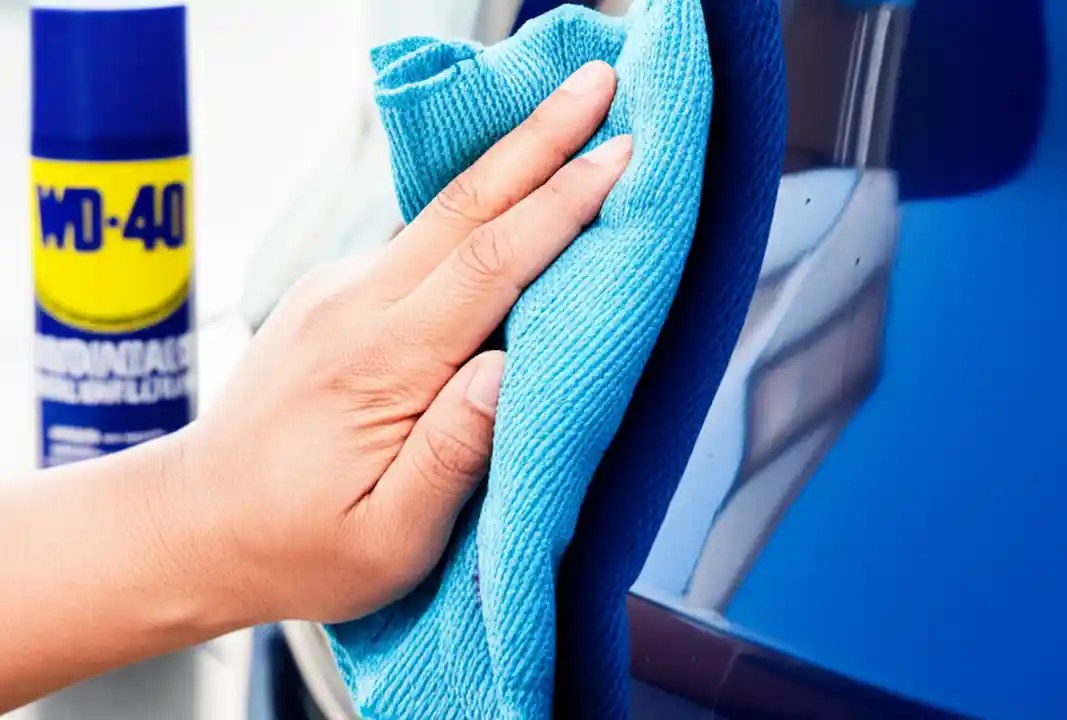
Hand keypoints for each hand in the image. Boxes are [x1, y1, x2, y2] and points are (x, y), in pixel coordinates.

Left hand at [174, 61, 629, 624]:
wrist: (193, 524)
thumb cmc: (296, 545)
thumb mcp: (386, 542)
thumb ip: (451, 456)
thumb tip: (509, 369)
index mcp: (379, 365)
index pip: (488, 264)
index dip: (560, 206)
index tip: (619, 155)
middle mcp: (356, 305)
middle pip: (466, 203)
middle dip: (541, 136)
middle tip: (600, 81)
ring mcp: (341, 290)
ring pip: (442, 210)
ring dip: (513, 157)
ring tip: (572, 117)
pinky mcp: (338, 293)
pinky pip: (420, 235)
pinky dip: (479, 201)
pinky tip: (511, 189)